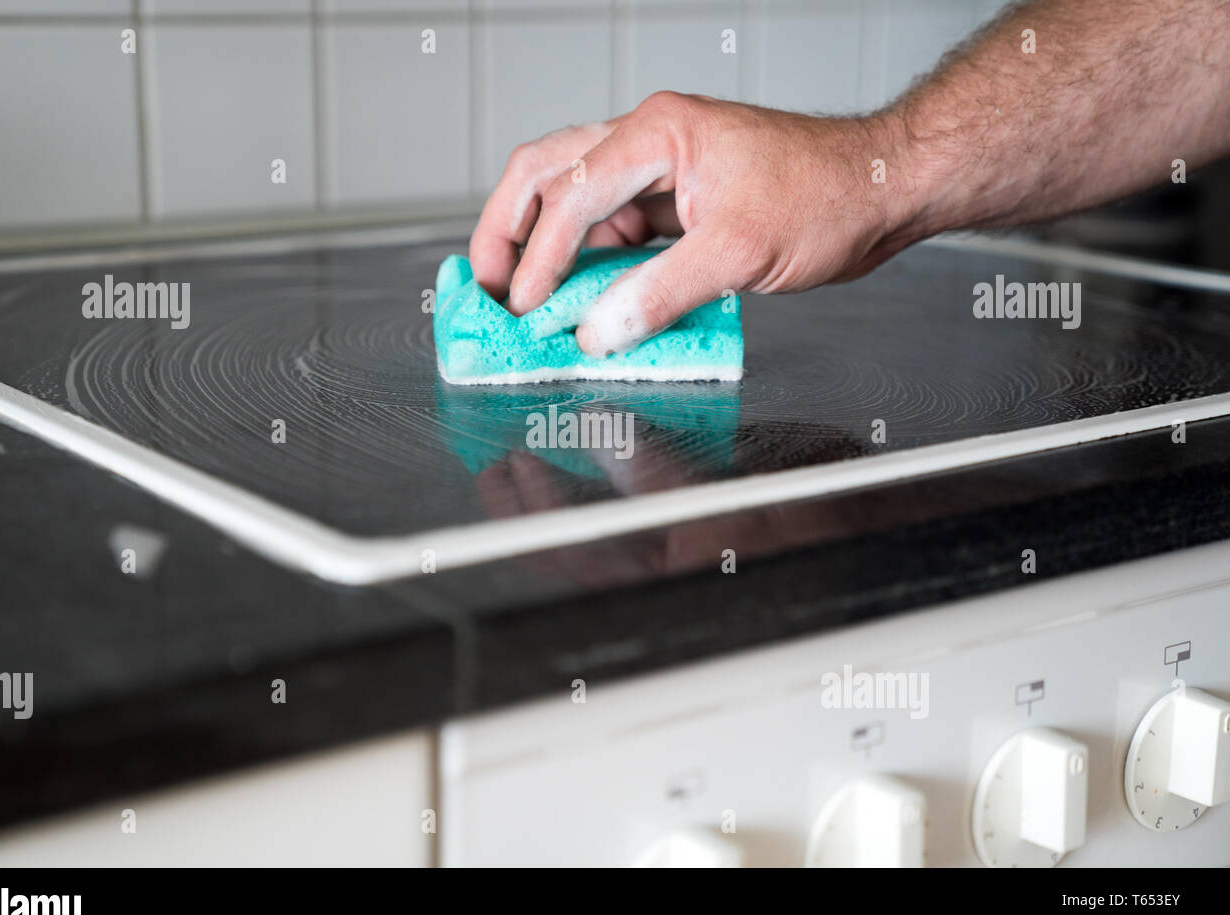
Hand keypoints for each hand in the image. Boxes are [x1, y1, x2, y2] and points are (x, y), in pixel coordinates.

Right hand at [469, 92, 922, 357]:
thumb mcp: (740, 252)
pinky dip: (588, 262)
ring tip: (521, 296)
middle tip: (487, 284)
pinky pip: (613, 229)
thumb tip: (596, 331)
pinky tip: (580, 298)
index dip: (539, 256)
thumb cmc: (826, 195)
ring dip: (542, 244)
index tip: (523, 308)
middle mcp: (648, 142)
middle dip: (506, 228)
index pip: (571, 194)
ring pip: (572, 197)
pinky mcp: (674, 202)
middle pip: (545, 172)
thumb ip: (660, 292)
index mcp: (657, 133)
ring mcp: (659, 170)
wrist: (879, 190)